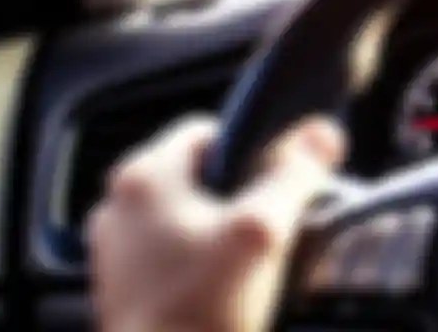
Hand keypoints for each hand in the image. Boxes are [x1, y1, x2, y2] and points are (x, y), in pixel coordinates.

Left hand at [89, 115, 344, 331]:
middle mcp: (118, 204)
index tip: (276, 185)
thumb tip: (323, 132)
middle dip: (239, 195)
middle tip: (267, 227)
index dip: (253, 151)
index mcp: (144, 175)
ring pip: (186, 213)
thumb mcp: (263, 231)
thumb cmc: (203, 307)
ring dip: (219, 228)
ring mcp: (114, 247)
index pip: (209, 130)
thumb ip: (296, 174)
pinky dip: (198, 259)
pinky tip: (222, 286)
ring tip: (246, 261)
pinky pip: (171, 251)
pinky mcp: (121, 283)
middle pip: (200, 175)